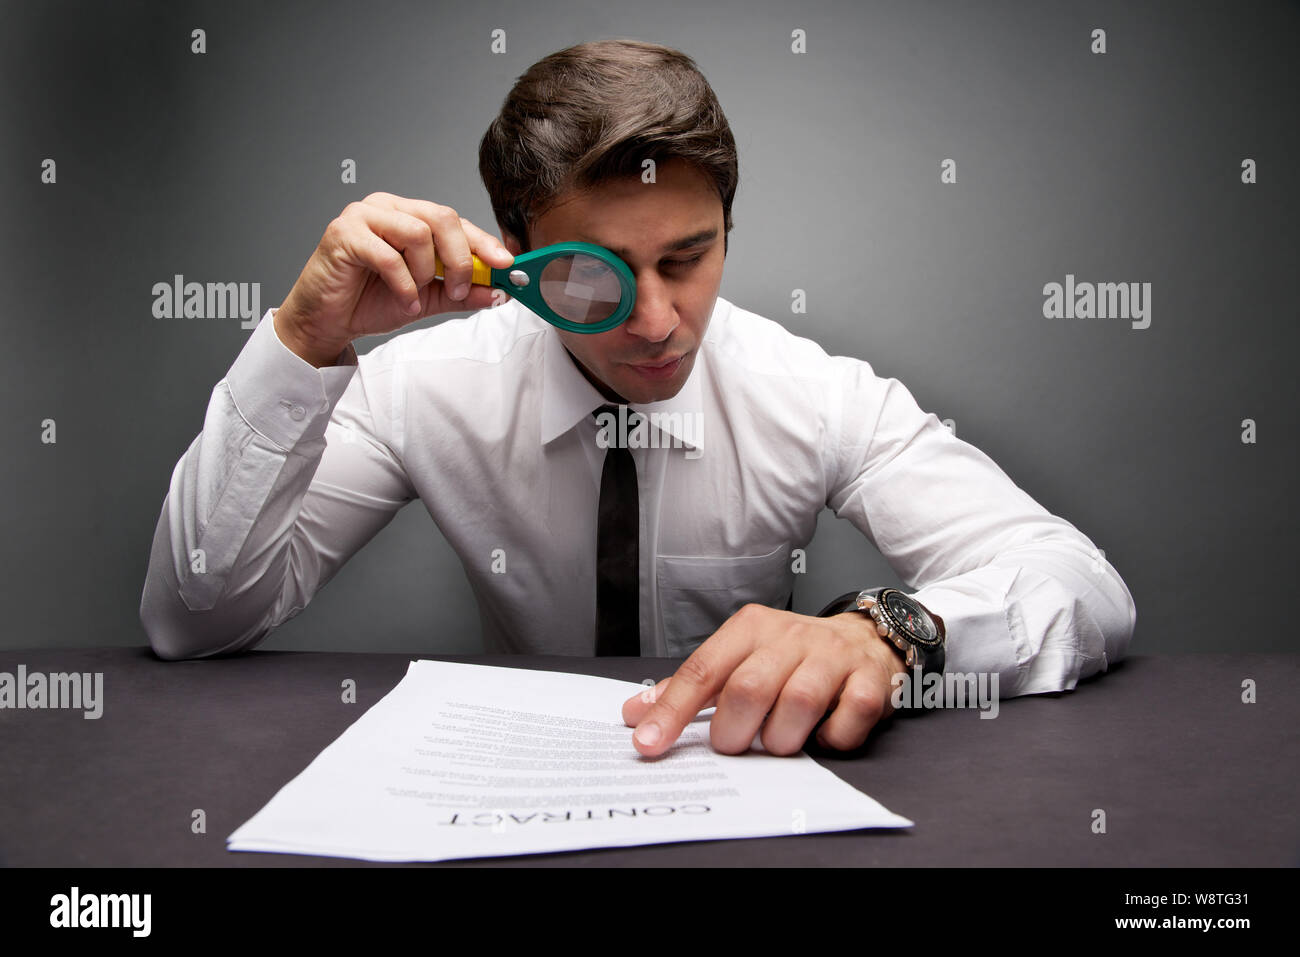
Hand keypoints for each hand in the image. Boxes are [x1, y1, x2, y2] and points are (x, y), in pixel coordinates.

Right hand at [274, 192, 514, 365]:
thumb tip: (498, 293)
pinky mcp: (344, 234)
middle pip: (442, 217)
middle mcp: (388, 208)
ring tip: (417, 295)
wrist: (327, 321)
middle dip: (460, 258)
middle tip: (459, 289)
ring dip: (425, 272)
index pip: (455, 220)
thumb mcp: (426, 299)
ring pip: (418, 232)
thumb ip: (460, 293)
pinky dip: (403, 284)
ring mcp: (364, 216)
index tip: (506, 264)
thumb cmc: (369, 301)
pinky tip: (403, 302)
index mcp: (408, 215)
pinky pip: (389, 256)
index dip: (483, 242)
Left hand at [621, 602, 908, 756]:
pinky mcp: (870, 681)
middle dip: (733, 732)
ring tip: (778, 742)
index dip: (671, 711)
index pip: (702, 670)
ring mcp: (833, 657)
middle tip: (733, 746)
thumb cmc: (791, 656)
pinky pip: (847, 721)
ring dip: (781, 738)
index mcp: (751, 628)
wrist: (865, 638)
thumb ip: (689, 686)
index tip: (647, 744)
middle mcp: (790, 637)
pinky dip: (830, 740)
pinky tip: (821, 736)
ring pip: (797, 704)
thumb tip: (635, 713)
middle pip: (748, 689)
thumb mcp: (739, 657)